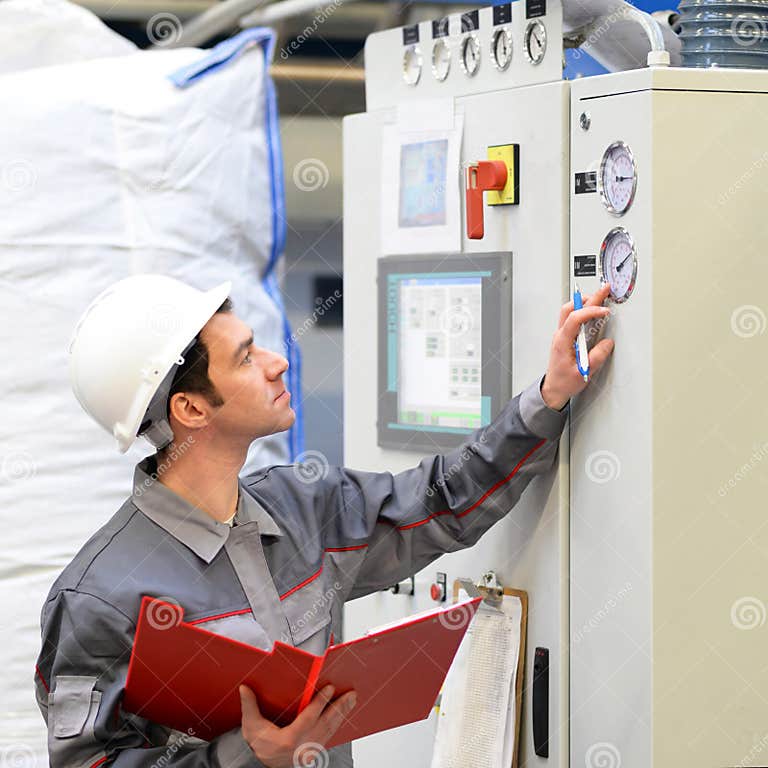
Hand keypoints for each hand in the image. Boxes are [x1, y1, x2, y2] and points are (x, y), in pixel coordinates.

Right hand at [239, 684, 356, 767]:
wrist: (263, 765)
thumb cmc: (259, 743)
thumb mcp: (251, 725)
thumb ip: (249, 705)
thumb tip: (244, 687)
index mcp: (288, 739)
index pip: (309, 717)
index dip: (321, 702)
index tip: (331, 688)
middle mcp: (302, 746)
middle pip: (326, 724)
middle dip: (340, 707)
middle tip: (351, 693)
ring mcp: (310, 751)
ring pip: (330, 730)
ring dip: (342, 714)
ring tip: (351, 699)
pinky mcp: (314, 751)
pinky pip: (329, 735)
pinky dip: (338, 723)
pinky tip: (343, 713)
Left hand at [541, 283, 614, 409]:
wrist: (553, 389)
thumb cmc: (564, 382)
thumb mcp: (583, 372)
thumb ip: (597, 357)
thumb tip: (607, 343)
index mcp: (562, 341)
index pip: (575, 318)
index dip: (591, 311)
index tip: (604, 311)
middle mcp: (560, 335)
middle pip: (570, 308)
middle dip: (588, 298)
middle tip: (603, 290)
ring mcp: (562, 335)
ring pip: (569, 311)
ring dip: (584, 302)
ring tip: (600, 297)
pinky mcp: (565, 337)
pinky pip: (572, 319)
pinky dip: (583, 311)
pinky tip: (593, 311)